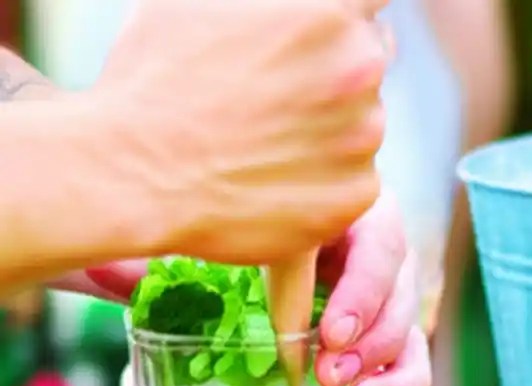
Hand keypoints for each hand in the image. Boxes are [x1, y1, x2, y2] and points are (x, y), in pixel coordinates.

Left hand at [64, 197, 430, 385]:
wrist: (218, 246)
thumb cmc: (214, 233)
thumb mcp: (194, 240)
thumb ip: (158, 258)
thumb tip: (104, 273)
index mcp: (338, 208)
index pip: (376, 238)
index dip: (363, 290)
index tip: (329, 337)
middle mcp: (367, 247)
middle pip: (401, 286)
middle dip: (375, 336)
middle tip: (332, 376)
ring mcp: (378, 295)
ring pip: (410, 328)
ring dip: (391, 370)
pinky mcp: (382, 338)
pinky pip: (406, 367)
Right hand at [92, 0, 389, 264]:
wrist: (130, 172)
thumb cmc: (154, 76)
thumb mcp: (203, 2)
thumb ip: (271, 1)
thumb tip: (289, 7)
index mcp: (329, 11)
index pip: (372, 0)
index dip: (345, 14)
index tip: (318, 33)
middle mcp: (360, 68)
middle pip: (370, 57)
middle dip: (334, 67)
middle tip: (276, 90)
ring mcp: (364, 134)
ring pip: (362, 120)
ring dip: (330, 125)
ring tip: (263, 137)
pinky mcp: (357, 192)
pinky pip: (353, 177)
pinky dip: (323, 179)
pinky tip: (272, 175)